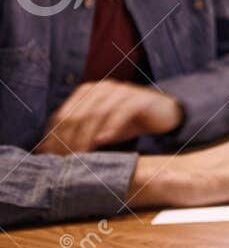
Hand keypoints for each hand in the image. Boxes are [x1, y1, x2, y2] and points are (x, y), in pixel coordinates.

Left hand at [37, 81, 182, 154]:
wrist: (163, 114)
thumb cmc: (126, 122)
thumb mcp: (98, 129)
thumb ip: (77, 135)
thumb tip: (47, 152)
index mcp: (87, 91)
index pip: (63, 115)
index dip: (55, 138)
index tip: (53, 158)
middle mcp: (102, 87)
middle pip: (77, 115)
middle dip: (69, 140)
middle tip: (67, 161)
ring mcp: (121, 91)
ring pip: (96, 114)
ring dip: (87, 137)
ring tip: (83, 156)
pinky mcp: (139, 98)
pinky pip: (121, 113)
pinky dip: (111, 127)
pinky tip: (104, 141)